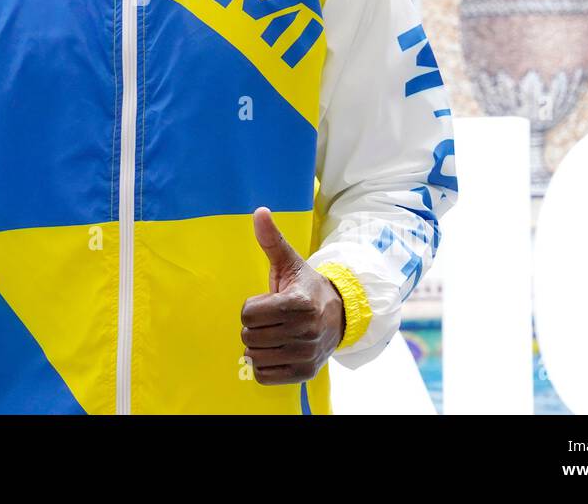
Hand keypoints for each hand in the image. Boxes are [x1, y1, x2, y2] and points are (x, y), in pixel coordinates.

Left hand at [239, 206, 345, 385]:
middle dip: (254, 326)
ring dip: (257, 346)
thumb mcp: (290, 263)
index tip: (268, 302)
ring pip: (254, 356)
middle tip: (271, 319)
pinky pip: (263, 376)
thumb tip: (259, 211)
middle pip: (249, 336)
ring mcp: (306, 354)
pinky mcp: (305, 373)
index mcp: (300, 303)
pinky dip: (264, 365)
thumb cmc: (305, 288)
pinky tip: (276, 351)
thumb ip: (272, 240)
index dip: (252, 307)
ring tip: (274, 334)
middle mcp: (306, 331)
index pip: (248, 314)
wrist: (339, 316)